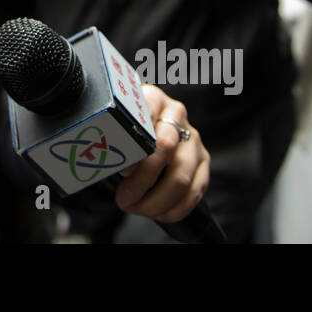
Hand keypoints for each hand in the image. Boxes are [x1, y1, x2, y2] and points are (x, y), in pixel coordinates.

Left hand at [113, 84, 209, 221]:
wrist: (141, 135)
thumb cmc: (123, 133)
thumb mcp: (114, 128)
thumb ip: (112, 139)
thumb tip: (108, 163)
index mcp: (152, 99)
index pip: (146, 118)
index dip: (134, 146)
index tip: (121, 169)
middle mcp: (176, 115)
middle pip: (165, 149)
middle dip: (141, 181)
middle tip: (123, 198)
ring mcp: (193, 139)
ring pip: (181, 177)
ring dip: (155, 200)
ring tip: (135, 207)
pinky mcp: (203, 162)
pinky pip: (194, 192)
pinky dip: (173, 209)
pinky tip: (155, 212)